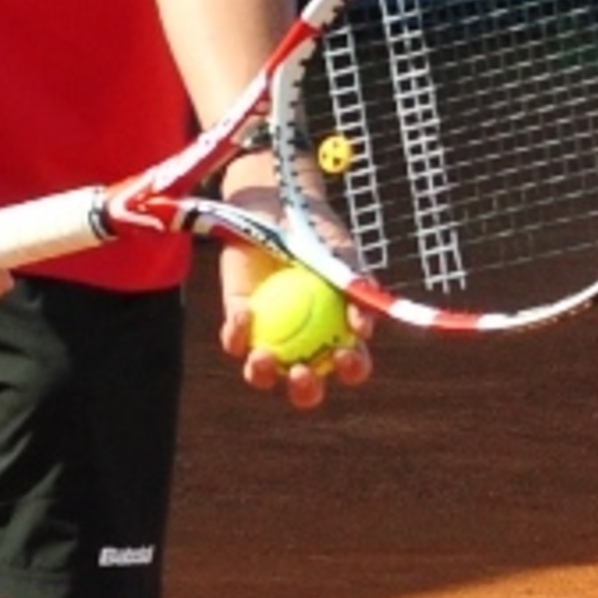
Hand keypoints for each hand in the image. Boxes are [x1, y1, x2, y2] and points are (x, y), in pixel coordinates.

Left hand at [215, 176, 375, 410]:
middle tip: (302, 373)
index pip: (351, 364)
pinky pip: (235, 339)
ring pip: (264, 374)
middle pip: (306, 385)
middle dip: (305, 390)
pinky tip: (244, 315)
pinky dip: (237, 333)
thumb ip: (356, 290)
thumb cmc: (317, 234)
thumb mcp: (343, 258)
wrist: (277, 206)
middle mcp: (304, 344)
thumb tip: (362, 329)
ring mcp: (269, 336)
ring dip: (263, 375)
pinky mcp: (238, 321)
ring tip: (263, 358)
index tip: (344, 355)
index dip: (351, 369)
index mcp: (338, 335)